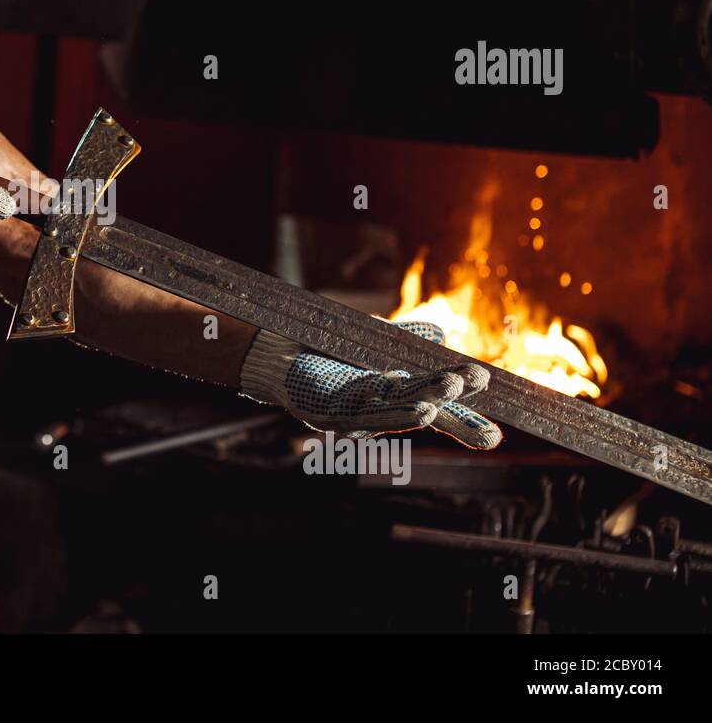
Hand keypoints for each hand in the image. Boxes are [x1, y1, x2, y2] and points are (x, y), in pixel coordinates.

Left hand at [239, 321, 500, 448]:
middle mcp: (376, 411)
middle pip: (419, 407)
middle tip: (476, 382)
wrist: (275, 354)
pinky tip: (421, 413)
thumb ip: (403, 340)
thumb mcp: (371, 340)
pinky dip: (395, 414)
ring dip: (425, 403)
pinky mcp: (326, 414)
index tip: (496, 438)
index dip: (463, 425)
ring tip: (450, 395)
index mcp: (391, 397)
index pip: (434, 413)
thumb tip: (439, 333)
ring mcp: (351, 415)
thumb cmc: (326, 350)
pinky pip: (364, 414)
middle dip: (448, 399)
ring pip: (395, 411)